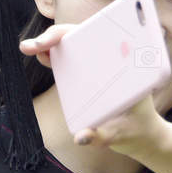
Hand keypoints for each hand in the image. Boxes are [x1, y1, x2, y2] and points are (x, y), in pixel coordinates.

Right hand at [19, 25, 169, 155]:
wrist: (142, 136)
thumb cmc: (137, 130)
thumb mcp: (120, 134)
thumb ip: (101, 137)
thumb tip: (80, 138)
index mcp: (125, 65)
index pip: (99, 38)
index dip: (72, 34)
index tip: (53, 41)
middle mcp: (114, 61)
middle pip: (82, 38)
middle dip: (54, 36)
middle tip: (29, 46)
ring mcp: (102, 67)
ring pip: (75, 46)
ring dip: (51, 43)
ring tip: (29, 48)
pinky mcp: (92, 76)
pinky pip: (73, 60)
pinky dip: (55, 56)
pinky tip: (42, 55)